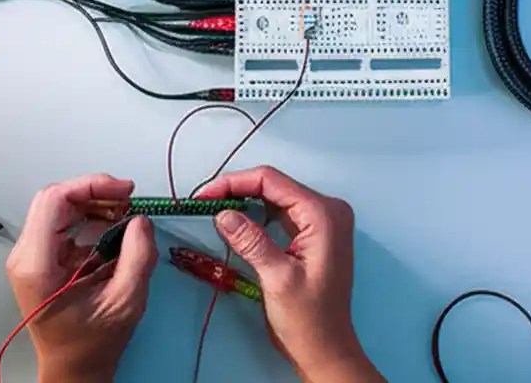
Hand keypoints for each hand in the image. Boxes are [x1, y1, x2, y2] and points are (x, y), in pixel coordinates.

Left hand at [5, 174, 156, 382]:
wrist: (72, 370)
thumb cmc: (92, 345)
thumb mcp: (124, 303)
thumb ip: (137, 257)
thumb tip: (140, 221)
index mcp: (36, 265)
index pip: (54, 201)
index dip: (91, 185)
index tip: (124, 190)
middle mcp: (25, 256)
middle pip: (55, 200)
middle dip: (94, 193)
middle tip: (127, 201)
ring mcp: (29, 257)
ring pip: (57, 209)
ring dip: (92, 205)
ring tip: (124, 216)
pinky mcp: (40, 260)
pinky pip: (61, 225)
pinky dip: (88, 220)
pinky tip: (111, 231)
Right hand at [197, 166, 384, 382]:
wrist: (326, 349)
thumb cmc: (308, 318)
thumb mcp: (277, 278)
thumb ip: (251, 241)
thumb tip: (223, 213)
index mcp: (323, 215)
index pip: (272, 181)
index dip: (234, 183)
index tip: (204, 195)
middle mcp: (327, 210)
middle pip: (273, 185)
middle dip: (236, 190)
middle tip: (204, 202)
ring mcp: (321, 222)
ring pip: (274, 197)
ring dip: (244, 200)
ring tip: (214, 208)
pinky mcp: (312, 234)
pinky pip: (279, 212)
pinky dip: (255, 214)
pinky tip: (236, 221)